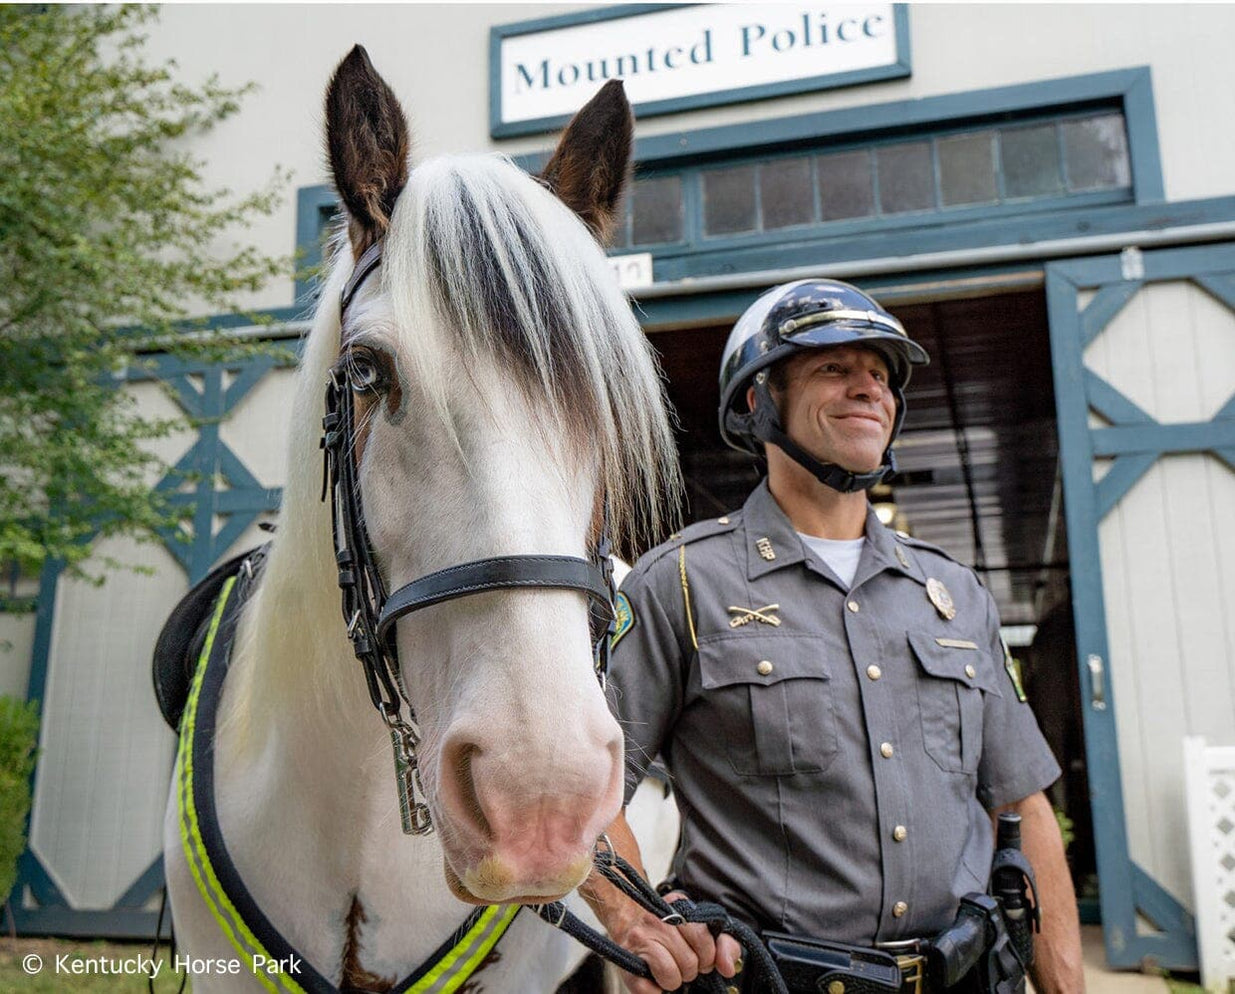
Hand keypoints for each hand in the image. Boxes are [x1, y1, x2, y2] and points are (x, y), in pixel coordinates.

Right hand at [614, 891, 743, 993]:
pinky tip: (654, 977)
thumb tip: (727, 968)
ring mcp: (640, 939)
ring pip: (672, 976)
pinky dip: (656, 990)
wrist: (628, 924)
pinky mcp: (628, 962)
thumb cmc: (669, 932)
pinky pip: (651, 990)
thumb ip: (724, 945)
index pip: (704, 938)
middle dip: (690, 969)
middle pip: (690, 961)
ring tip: (667, 968)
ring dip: (674, 980)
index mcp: (678, 906)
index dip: (706, 955)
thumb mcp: (700, 930)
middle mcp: (657, 919)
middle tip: (680, 962)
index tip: (699, 955)